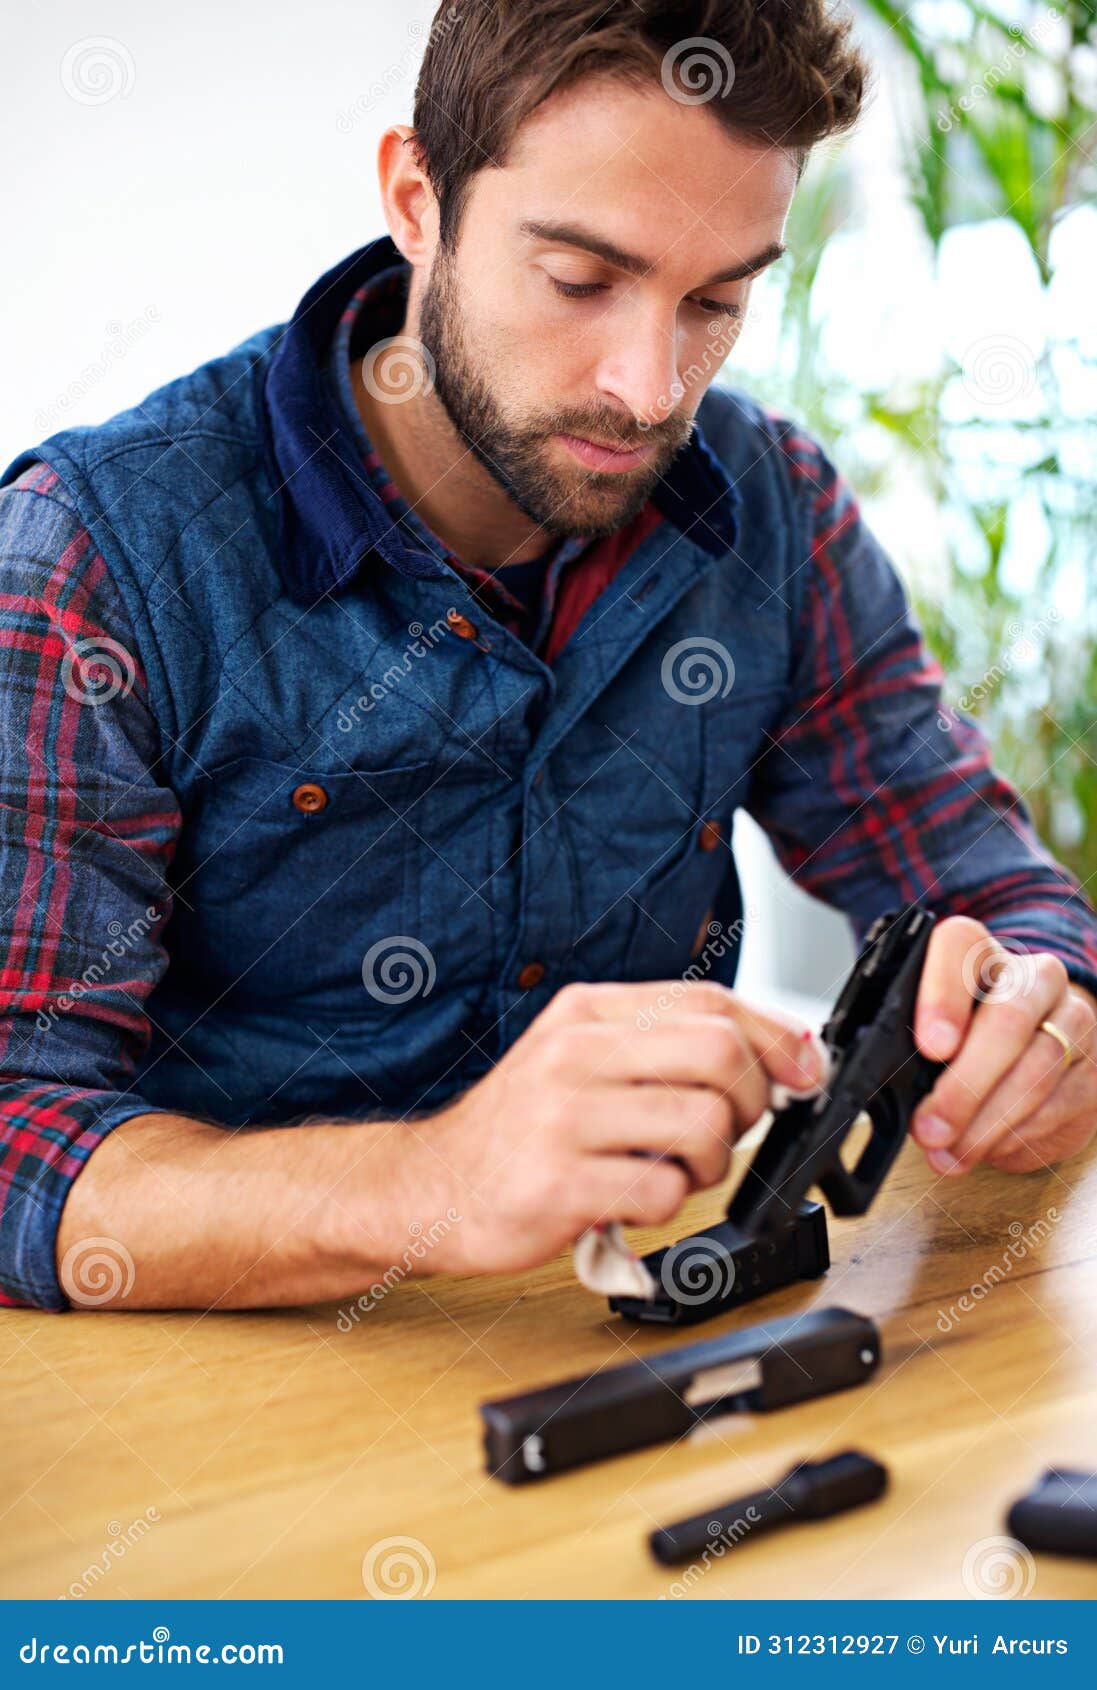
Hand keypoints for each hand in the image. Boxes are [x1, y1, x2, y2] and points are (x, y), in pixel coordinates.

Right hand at [411, 979, 826, 1274]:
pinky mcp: (557, 1183)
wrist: (429, 1186)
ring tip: (670, 1171)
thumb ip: (663, 1049)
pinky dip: (667, 1205)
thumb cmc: (520, 1129)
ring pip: (704, 1126)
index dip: (776, 1037)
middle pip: (720, 1055)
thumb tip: (781, 1056)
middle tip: (725, 1133)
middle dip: (750, 1103)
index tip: (804, 1071)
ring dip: (710, 1165)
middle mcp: (573, 1052)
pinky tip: (632, 1200)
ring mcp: (562, 1116)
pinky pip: (664, 1192)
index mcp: (586, 1012)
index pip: (709, 1001)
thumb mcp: (580, 1060)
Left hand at [909, 915, 1096, 1175]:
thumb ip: (906, 1044)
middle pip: (1008, 1020)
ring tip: (950, 1152)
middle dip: (965, 1086)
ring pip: (1038, 1071)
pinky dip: (1017, 1138)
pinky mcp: (1093, 1070)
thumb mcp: (927, 1025)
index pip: (961, 946)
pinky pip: (1060, 1107)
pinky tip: (986, 1150)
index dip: (944, 997)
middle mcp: (1035, 977)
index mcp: (979, 952)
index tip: (931, 1047)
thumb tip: (888, 1095)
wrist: (1035, 1036)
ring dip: (988, 1123)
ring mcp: (1073, 1020)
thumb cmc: (963, 1032)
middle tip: (931, 1127)